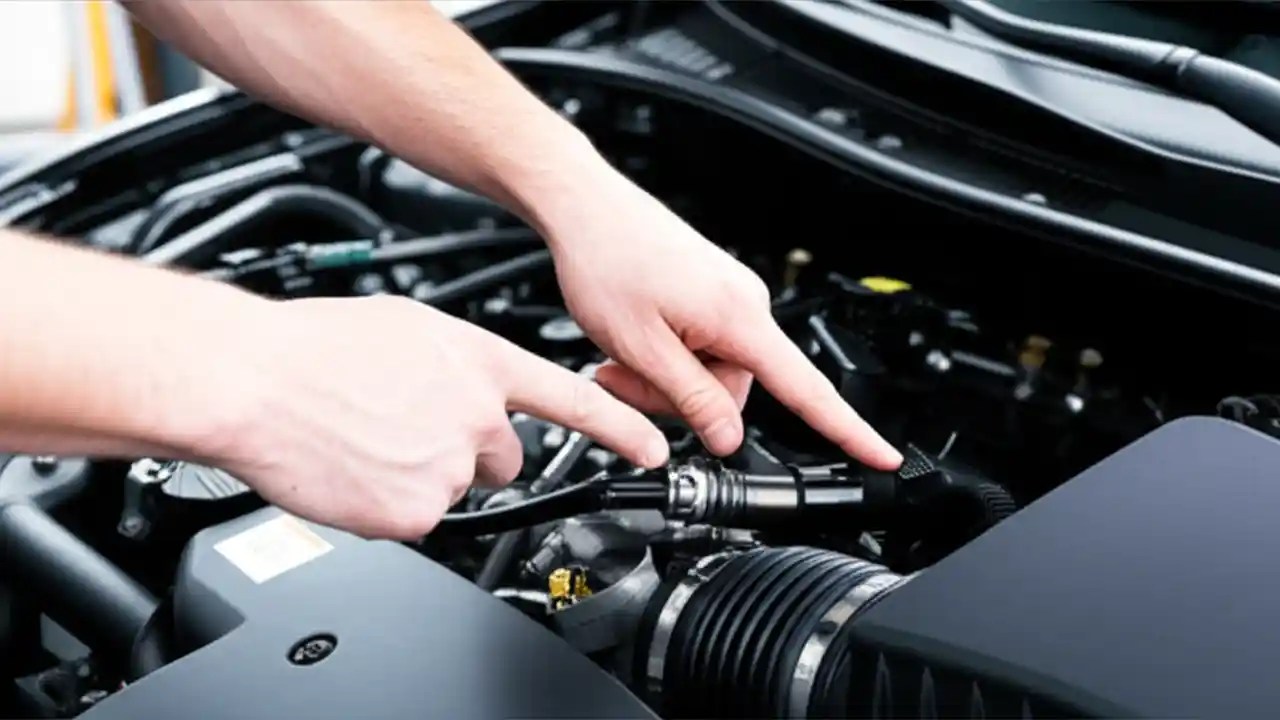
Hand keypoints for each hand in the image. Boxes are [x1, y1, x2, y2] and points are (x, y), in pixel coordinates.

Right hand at [200, 295, 667, 539]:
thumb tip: (468, 391)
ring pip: (455, 487)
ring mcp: (449, 467)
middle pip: (506, 458)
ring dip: (424, 475)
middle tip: (413, 433)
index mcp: (479, 363)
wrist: (255, 381)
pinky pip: (418, 517)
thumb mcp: (407, 330)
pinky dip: (390, 503)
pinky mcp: (417, 512)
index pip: (573, 401)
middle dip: (471, 453)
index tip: (654, 448)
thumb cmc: (316, 349)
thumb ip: (456, 365)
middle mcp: (477, 415)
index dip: (622, 427)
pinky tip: (358, 470)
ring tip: (371, 443)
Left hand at [543, 175, 901, 469]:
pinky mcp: (710, 292)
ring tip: (618, 354)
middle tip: (623, 378)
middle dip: (678, 400)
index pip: (807, 389)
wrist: (585, 206)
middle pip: (734, 391)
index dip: (848, 430)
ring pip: (710, 373)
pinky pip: (700, 346)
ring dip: (663, 379)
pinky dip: (665, 355)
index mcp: (739, 317)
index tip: (882, 455)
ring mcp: (728, 296)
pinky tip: (632, 338)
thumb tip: (729, 437)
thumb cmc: (606, 259)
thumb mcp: (642, 348)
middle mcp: (745, 303)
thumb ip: (692, 398)